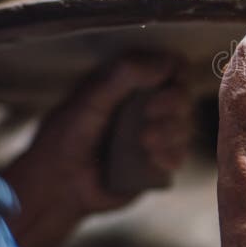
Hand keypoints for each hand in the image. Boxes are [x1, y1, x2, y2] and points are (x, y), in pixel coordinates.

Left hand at [2, 54, 191, 246]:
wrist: (59, 185)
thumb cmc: (66, 136)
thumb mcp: (91, 98)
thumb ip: (125, 74)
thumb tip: (167, 61)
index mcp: (131, 83)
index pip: (171, 65)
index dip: (176, 70)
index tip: (165, 81)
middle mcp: (147, 105)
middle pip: (184, 93)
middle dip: (174, 102)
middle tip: (150, 112)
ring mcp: (155, 134)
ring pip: (186, 124)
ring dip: (170, 131)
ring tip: (144, 142)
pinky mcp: (157, 162)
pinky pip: (180, 154)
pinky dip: (170, 155)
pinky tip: (150, 159)